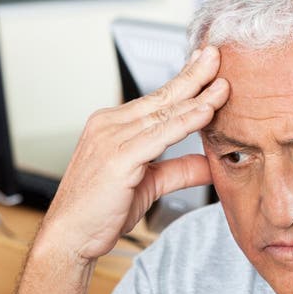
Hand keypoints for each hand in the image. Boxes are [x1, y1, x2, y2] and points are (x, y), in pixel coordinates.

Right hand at [41, 46, 228, 260]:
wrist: (70, 238)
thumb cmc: (99, 212)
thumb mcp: (148, 185)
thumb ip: (178, 172)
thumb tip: (209, 164)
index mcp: (111, 127)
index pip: (156, 100)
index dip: (184, 82)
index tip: (207, 67)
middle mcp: (109, 126)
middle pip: (161, 97)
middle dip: (192, 75)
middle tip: (217, 55)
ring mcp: (111, 140)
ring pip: (163, 113)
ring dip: (196, 96)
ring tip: (222, 83)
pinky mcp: (117, 159)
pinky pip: (159, 136)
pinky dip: (185, 123)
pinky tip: (205, 112)